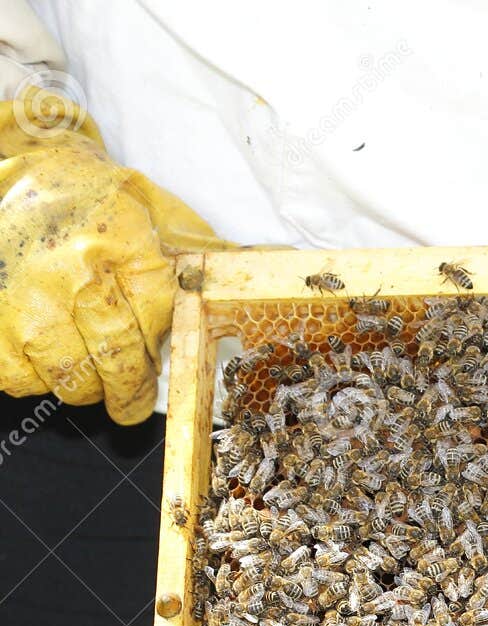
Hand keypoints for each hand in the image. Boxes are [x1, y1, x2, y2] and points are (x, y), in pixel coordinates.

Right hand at [0, 87, 228, 424]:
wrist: (20, 168)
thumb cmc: (95, 199)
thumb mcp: (158, 213)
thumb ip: (204, 253)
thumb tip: (269, 267)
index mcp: (123, 245)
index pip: (159, 322)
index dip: (161, 351)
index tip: (159, 367)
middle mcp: (72, 273)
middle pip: (115, 359)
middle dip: (129, 390)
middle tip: (131, 401)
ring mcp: (25, 296)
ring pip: (68, 376)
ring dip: (85, 387)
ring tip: (89, 375)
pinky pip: (18, 376)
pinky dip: (36, 379)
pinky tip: (47, 361)